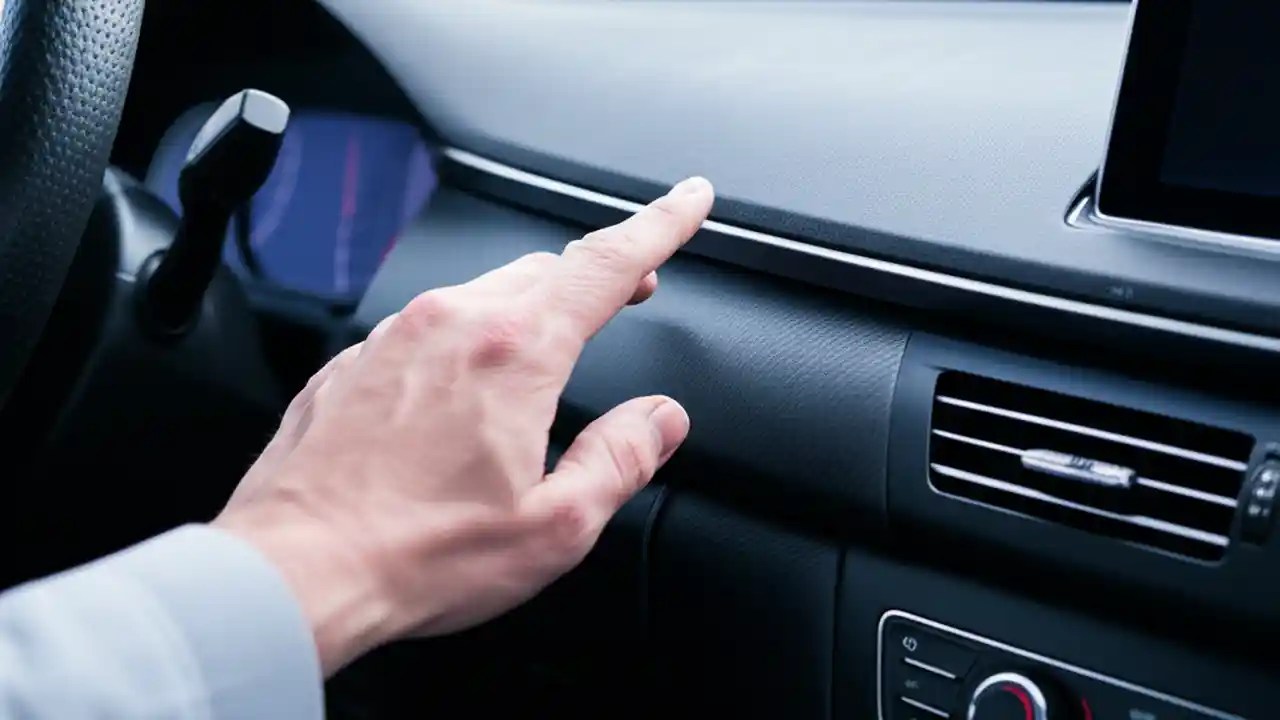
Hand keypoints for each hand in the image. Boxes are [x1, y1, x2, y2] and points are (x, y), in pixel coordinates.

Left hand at [213, 177, 713, 674]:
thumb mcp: (553, 527)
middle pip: (546, 269)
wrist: (294, 570)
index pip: (606, 264)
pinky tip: (461, 394)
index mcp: (514, 354)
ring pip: (482, 292)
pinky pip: (426, 328)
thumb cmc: (416, 555)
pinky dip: (463, 342)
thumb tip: (660, 420)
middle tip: (630, 293)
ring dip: (528, 307)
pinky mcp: (352, 362)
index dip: (659, 226)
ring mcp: (393, 338)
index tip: (687, 200)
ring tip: (546, 351)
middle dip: (597, 273)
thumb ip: (620, 460)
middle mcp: (451, 325)